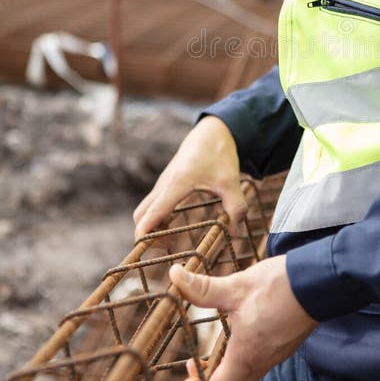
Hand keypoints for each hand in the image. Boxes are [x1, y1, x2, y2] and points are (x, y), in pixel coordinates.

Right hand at [133, 116, 245, 239]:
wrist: (212, 131)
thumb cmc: (218, 153)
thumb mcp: (231, 181)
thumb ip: (235, 207)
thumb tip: (236, 234)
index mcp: (177, 184)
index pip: (153, 212)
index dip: (145, 232)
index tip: (142, 249)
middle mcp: (165, 184)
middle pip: (142, 214)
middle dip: (146, 234)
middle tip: (165, 250)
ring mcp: (164, 183)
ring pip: (147, 209)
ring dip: (153, 226)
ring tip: (170, 243)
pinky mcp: (167, 183)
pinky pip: (154, 204)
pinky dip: (157, 218)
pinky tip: (172, 226)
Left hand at [170, 256, 317, 380]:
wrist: (319, 281)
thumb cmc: (279, 287)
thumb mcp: (236, 286)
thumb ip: (203, 288)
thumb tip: (174, 275)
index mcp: (246, 355)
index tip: (187, 376)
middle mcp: (261, 362)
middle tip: (195, 366)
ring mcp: (275, 354)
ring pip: (245, 377)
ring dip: (225, 371)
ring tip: (212, 351)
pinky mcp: (284, 344)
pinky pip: (258, 363)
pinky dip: (241, 359)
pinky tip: (237, 336)